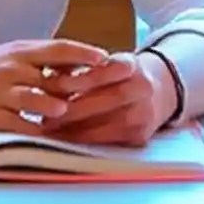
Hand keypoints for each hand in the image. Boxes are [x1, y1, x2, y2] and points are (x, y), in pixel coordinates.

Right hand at [0, 39, 107, 132]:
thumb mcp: (5, 55)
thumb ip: (35, 59)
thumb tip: (70, 62)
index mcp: (19, 51)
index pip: (59, 49)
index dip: (84, 53)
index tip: (106, 57)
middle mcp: (14, 69)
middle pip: (56, 76)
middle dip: (82, 84)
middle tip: (105, 89)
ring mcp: (2, 93)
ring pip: (38, 100)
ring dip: (57, 106)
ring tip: (70, 111)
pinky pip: (19, 124)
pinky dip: (36, 130)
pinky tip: (49, 136)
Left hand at [37, 51, 177, 146]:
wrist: (158, 92)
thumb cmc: (117, 77)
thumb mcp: (102, 63)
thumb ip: (75, 67)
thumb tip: (45, 76)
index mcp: (130, 64)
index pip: (102, 72)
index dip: (76, 80)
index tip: (52, 88)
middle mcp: (142, 88)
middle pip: (103, 100)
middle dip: (71, 111)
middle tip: (45, 117)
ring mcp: (144, 113)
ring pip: (104, 124)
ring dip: (74, 129)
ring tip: (51, 129)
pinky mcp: (141, 136)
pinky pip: (108, 141)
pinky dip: (85, 140)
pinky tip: (67, 138)